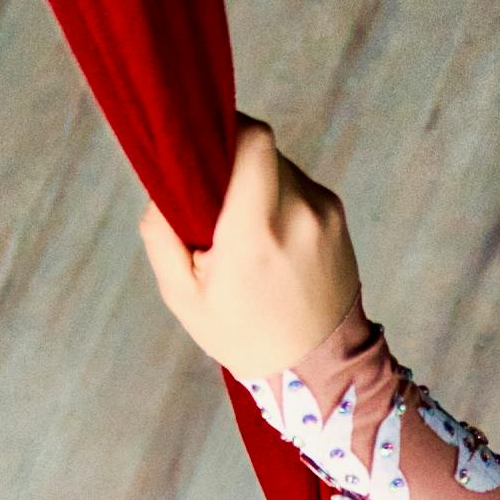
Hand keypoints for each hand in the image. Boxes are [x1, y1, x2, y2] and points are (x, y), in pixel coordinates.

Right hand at [137, 119, 361, 383]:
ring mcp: (325, 214)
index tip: (201, 145)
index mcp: (256, 232)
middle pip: (260, 150)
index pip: (253, 141)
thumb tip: (162, 181)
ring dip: (256, 183)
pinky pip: (299, 187)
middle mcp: (299, 214)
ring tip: (243, 228)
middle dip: (232, 164)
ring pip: (280, 166)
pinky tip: (270, 239)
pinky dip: (279, 200)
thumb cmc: (243, 335)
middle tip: (213, 199)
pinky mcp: (338, 217)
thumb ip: (161, 231)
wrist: (318, 370)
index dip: (225, 129)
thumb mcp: (183, 295)